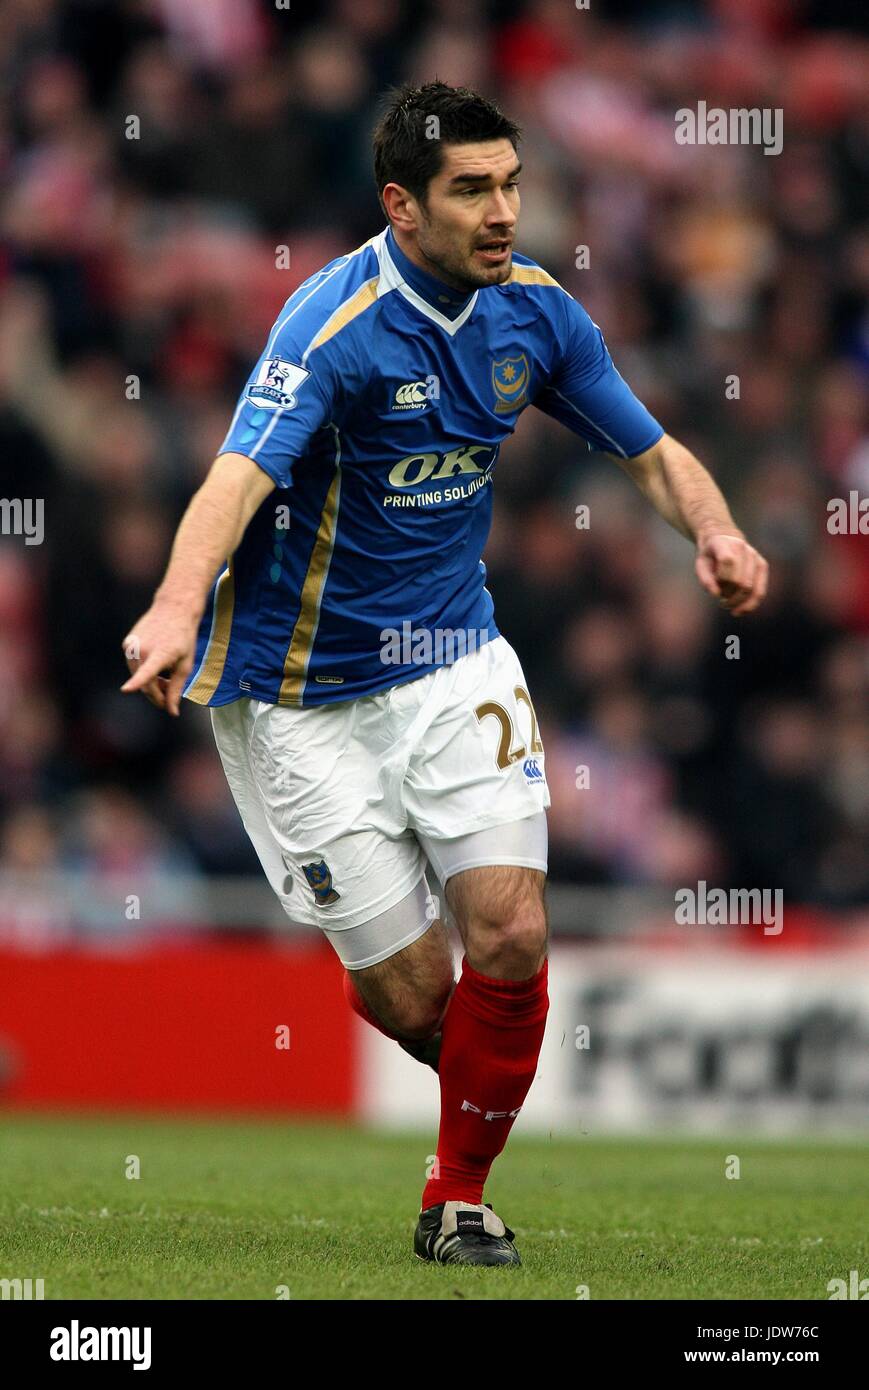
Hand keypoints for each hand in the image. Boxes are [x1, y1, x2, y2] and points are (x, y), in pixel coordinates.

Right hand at [121, 599, 200, 715]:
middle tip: (168, 696)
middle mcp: (143, 649)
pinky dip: (142, 671)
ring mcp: (132, 646)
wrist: (173, 609)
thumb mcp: (185, 665)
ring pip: (137, 677)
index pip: (148, 671)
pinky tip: (155, 665)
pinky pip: (134, 666)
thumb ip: (176, 689)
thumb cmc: (183, 638)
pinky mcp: (126, 644)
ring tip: (165, 678)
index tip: (126, 689)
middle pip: (145, 685)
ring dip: (149, 684)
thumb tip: (171, 712)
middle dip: (156, 695)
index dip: (137, 682)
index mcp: (161, 653)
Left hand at [695, 529, 768, 615]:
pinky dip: (750, 604)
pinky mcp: (762, 566)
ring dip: (737, 602)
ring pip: (750, 588)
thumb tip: (716, 594)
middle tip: (720, 599)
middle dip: (728, 594)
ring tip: (727, 605)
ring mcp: (755, 557)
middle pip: (739, 580)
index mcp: (726, 543)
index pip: (728, 561)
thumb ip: (705, 579)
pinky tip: (740, 611)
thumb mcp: (701, 564)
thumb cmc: (710, 556)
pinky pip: (760, 590)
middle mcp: (744, 549)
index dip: (720, 579)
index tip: (714, 587)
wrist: (725, 541)